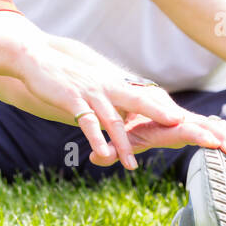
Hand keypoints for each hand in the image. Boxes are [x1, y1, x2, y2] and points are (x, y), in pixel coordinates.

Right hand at [14, 42, 185, 169]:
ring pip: (112, 120)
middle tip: (181, 127)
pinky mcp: (72, 99)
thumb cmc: (66, 76)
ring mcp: (90, 93)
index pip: (145, 96)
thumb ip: (111, 96)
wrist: (38, 60)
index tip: (187, 119)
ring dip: (122, 144)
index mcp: (114, 85)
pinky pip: (86, 122)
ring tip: (131, 165)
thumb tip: (125, 112)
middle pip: (139, 102)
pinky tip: (100, 152)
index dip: (165, 107)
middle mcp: (107, 87)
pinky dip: (94, 139)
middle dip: (160, 115)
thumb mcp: (94, 84)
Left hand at [88, 111, 225, 166]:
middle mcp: (174, 117)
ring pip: (210, 125)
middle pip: (202, 126)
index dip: (197, 134)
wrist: (120, 95)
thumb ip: (107, 148)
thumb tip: (96, 159)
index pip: (181, 127)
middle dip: (221, 137)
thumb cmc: (118, 118)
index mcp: (159, 120)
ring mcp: (184, 118)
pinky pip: (211, 124)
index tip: (214, 141)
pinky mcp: (188, 121)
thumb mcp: (113, 134)